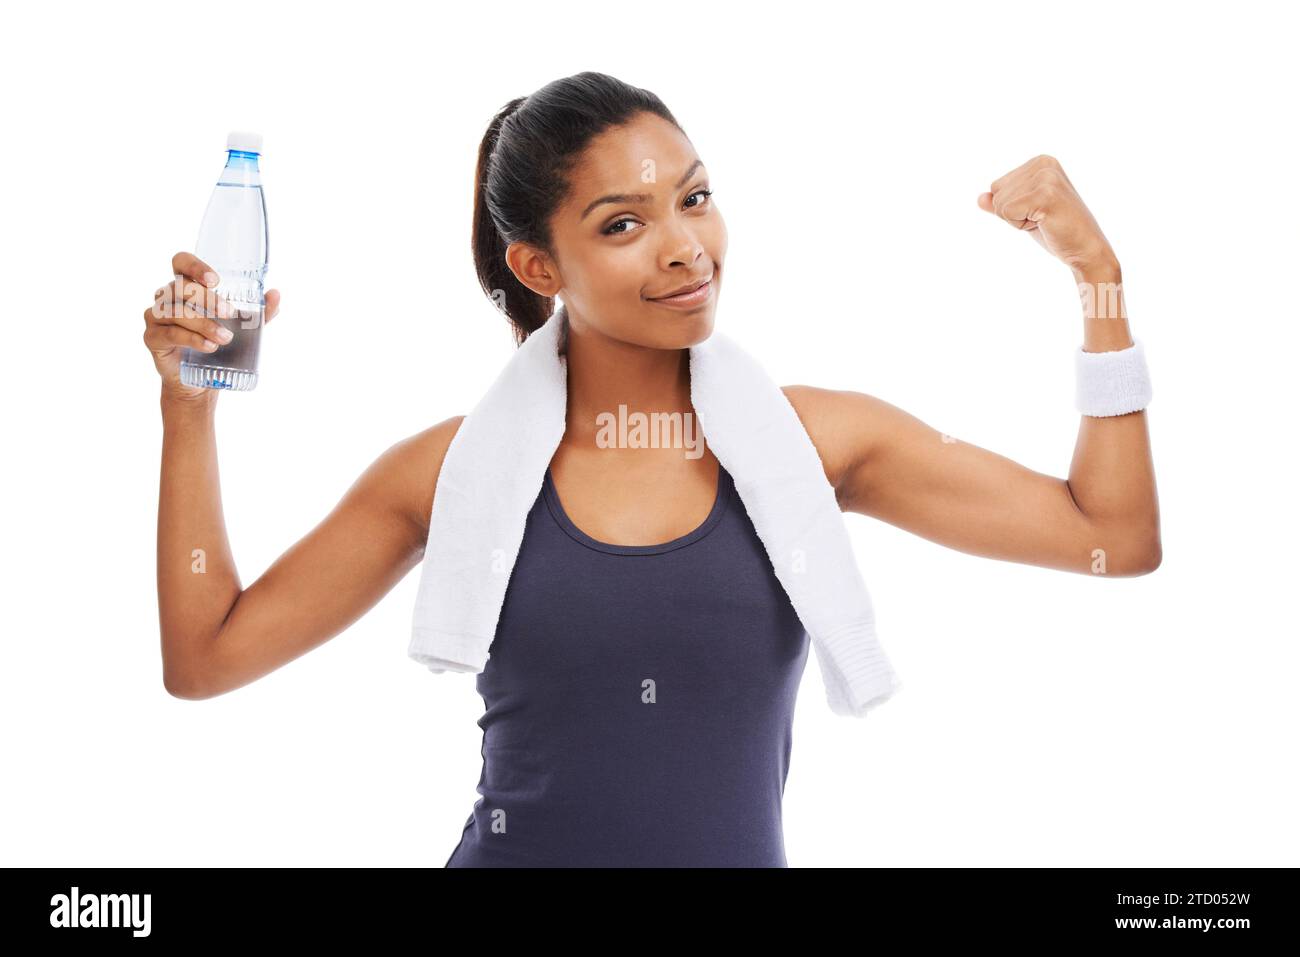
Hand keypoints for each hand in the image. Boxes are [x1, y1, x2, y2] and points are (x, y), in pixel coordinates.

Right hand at [145, 250, 280, 400]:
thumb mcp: (243, 328)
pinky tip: (209, 346)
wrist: (200, 380)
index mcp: (185, 286)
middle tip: (230, 313)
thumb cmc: (219, 344)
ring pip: (175, 311)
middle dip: (207, 299)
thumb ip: (260, 312)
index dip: (194, 265)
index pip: (180, 262)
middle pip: (179, 287)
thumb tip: (275, 294)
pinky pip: (170, 333)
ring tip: (226, 338)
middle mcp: (166, 297)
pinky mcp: (152, 338)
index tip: (215, 281)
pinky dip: (192, 339)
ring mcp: (155, 316)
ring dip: (204, 324)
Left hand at [977, 155, 1117, 275]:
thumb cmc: (1056, 231)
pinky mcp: (1045, 195)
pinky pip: (1006, 212)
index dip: (1012, 207)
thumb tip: (980, 198)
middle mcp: (1044, 163)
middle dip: (1013, 214)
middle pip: (996, 192)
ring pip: (1000, 204)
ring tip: (1044, 221)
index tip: (1038, 211)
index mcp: (1041, 161)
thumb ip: (1002, 203)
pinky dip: (1020, 225)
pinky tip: (1044, 224)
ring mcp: (1046, 177)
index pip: (997, 186)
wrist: (1085, 249)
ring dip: (1018, 220)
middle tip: (1042, 218)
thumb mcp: (1024, 213)